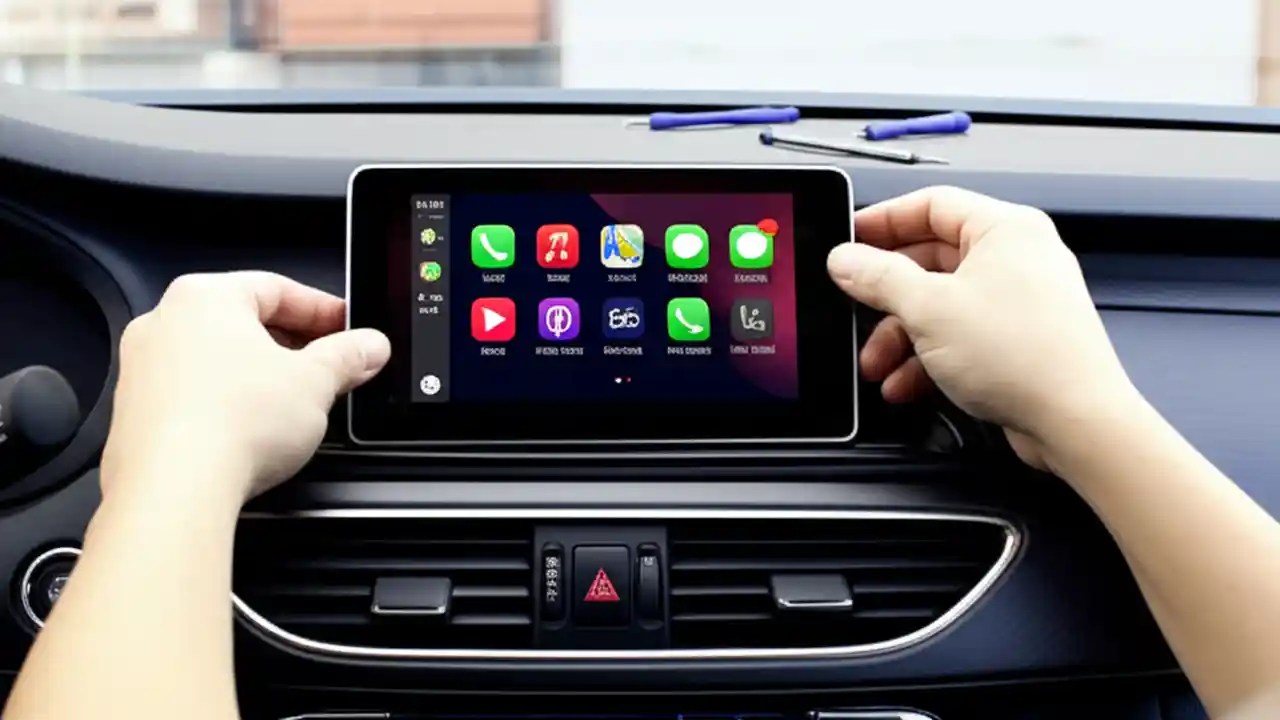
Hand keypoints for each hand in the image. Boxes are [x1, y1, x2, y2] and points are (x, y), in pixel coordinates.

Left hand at [100, 272, 389, 502]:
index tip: (348, 331)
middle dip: (294, 347)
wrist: (176, 488)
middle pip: (245, 324)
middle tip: (331, 370)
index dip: (323, 311)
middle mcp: (164, 323)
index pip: (278, 289)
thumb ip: (348, 356)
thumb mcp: (316, 382)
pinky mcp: (134, 414)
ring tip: (295, 405)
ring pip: (217, 360)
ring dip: (260, 377)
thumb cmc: (232, 423)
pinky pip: (193, 396)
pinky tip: (253, 431)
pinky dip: (226, 405)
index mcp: (205, 297)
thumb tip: (368, 346)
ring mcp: (142, 370)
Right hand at [827, 186, 1137, 468]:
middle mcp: (1017, 258)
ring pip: (939, 305)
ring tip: (878, 364)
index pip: (931, 205)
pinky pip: (958, 336)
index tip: (850, 240)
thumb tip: (846, 260)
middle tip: (855, 308)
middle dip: (886, 297)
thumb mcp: (929, 309)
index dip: (884, 221)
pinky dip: (927, 357)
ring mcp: (1018, 300)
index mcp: (1005, 229)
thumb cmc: (1027, 357)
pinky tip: (906, 383)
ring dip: (901, 336)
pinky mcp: (1016, 340)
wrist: (1075, 420)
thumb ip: (879, 278)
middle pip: (930, 260)